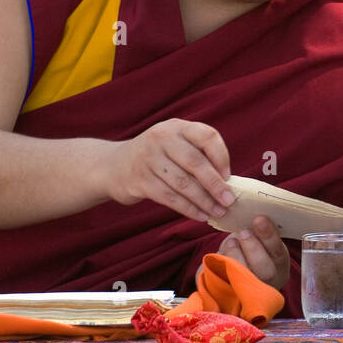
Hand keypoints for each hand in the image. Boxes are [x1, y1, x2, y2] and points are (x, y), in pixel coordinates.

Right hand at [104, 118, 233, 220]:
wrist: (113, 166)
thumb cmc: (157, 157)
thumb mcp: (175, 145)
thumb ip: (198, 155)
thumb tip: (229, 182)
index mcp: (177, 127)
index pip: (207, 136)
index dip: (222, 157)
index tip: (229, 177)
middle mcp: (162, 138)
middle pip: (195, 162)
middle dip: (215, 184)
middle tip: (229, 200)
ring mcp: (148, 159)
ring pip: (183, 183)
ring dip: (204, 201)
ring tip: (218, 211)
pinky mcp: (139, 180)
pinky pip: (170, 197)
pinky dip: (188, 209)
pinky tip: (201, 215)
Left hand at [218, 215, 289, 289]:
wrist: (238, 274)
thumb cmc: (251, 252)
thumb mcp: (262, 242)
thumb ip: (260, 233)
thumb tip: (252, 216)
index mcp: (279, 264)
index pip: (278, 252)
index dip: (269, 235)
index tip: (259, 219)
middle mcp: (269, 281)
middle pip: (265, 270)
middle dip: (253, 248)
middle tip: (243, 231)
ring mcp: (251, 291)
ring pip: (245, 278)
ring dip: (236, 255)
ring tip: (231, 242)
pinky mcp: (232, 293)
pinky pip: (225, 281)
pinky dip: (222, 264)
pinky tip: (221, 254)